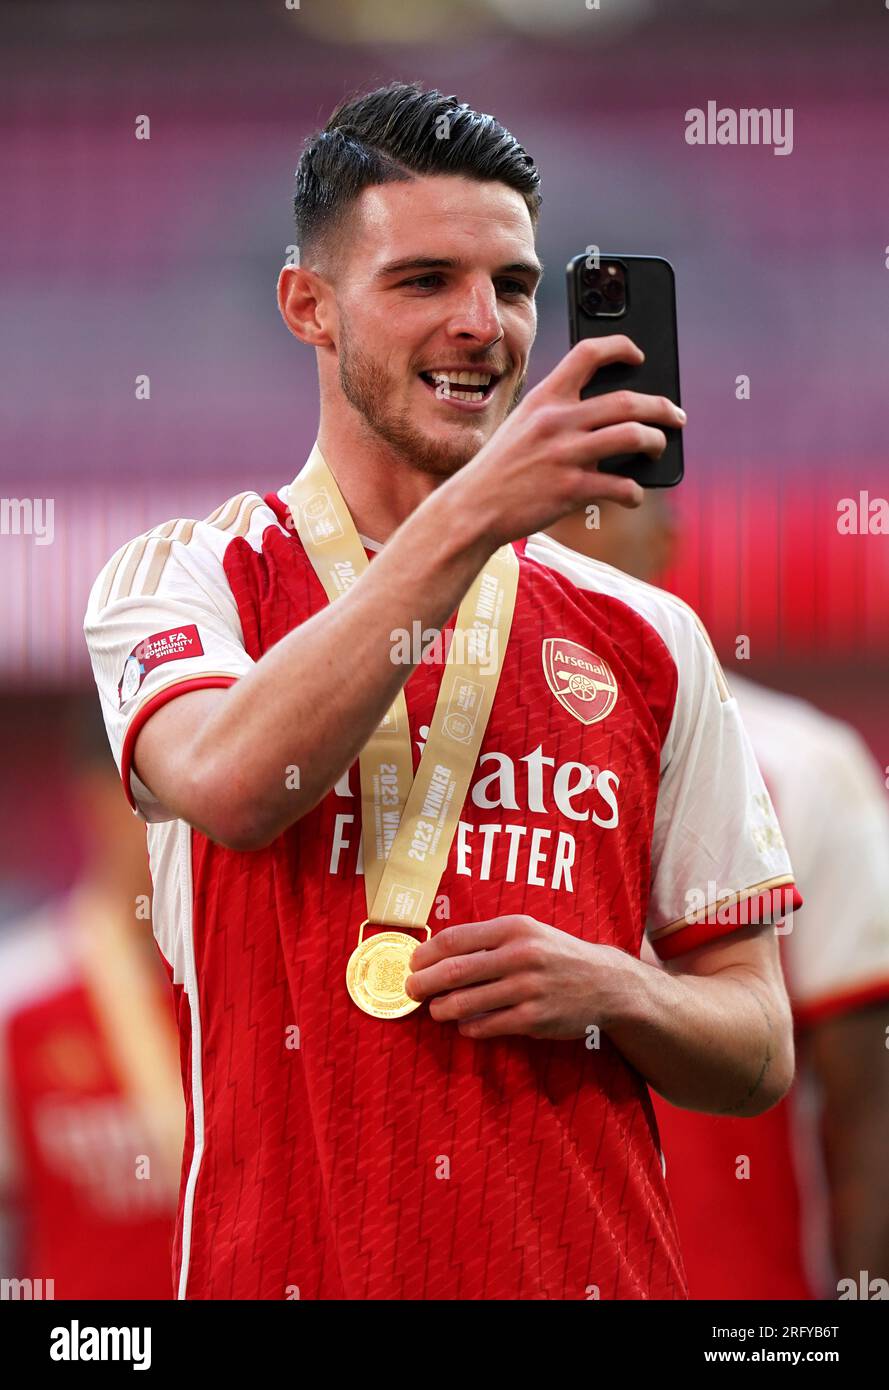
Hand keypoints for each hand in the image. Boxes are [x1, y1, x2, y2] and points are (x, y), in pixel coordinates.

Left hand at [404, 914, 637, 1040]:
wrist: (606, 982)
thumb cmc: (557, 954)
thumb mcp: (528, 932)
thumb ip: (489, 939)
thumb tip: (439, 951)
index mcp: (514, 928)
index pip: (455, 938)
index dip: (426, 953)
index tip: (413, 962)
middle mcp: (520, 956)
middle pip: (454, 971)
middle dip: (423, 983)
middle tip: (411, 990)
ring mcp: (527, 989)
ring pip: (466, 1003)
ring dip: (442, 1009)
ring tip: (435, 1011)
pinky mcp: (534, 1019)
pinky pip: (488, 1026)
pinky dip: (469, 1028)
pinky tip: (465, 1025)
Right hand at [451, 335, 685, 547]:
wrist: (473, 508)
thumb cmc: (500, 469)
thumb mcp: (521, 426)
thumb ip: (557, 415)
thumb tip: (608, 419)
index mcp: (544, 398)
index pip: (588, 353)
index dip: (620, 347)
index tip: (639, 356)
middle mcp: (557, 421)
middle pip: (626, 400)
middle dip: (661, 406)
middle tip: (675, 414)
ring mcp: (566, 454)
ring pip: (633, 436)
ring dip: (656, 441)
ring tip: (659, 446)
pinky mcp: (572, 489)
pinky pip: (620, 486)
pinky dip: (634, 492)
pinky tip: (633, 495)